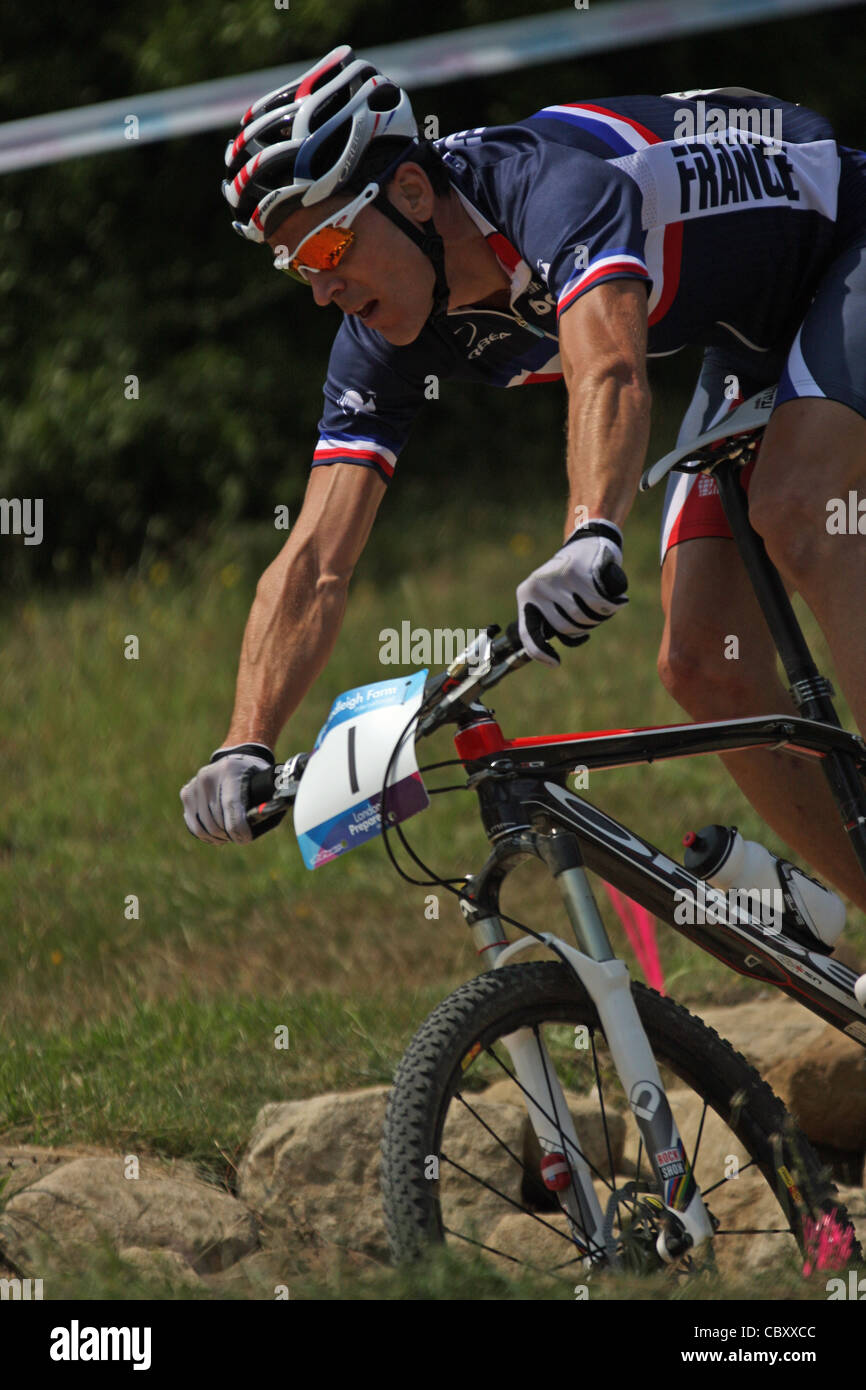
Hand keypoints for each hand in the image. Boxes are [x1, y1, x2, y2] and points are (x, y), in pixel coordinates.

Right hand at [180, 743, 284, 843]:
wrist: (234, 758)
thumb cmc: (253, 775)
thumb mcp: (264, 780)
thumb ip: (267, 800)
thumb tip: (261, 824)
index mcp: (230, 771)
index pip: (231, 805)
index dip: (238, 827)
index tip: (245, 839)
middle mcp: (208, 776)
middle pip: (217, 819)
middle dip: (230, 834)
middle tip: (240, 838)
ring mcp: (194, 785)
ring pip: (204, 825)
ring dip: (218, 837)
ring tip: (229, 838)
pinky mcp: (186, 793)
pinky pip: (193, 824)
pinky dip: (205, 835)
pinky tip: (216, 837)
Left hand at [517, 520, 627, 665]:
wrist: (588, 540)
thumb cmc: (571, 576)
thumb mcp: (552, 595)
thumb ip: (549, 618)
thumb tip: (548, 657)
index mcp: (527, 595)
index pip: (528, 633)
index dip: (541, 653)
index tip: (556, 663)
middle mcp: (539, 587)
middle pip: (566, 628)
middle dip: (584, 627)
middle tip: (594, 616)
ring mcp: (558, 579)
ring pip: (584, 616)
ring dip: (600, 616)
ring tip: (604, 605)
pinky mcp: (580, 571)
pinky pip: (600, 603)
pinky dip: (612, 605)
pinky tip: (616, 600)